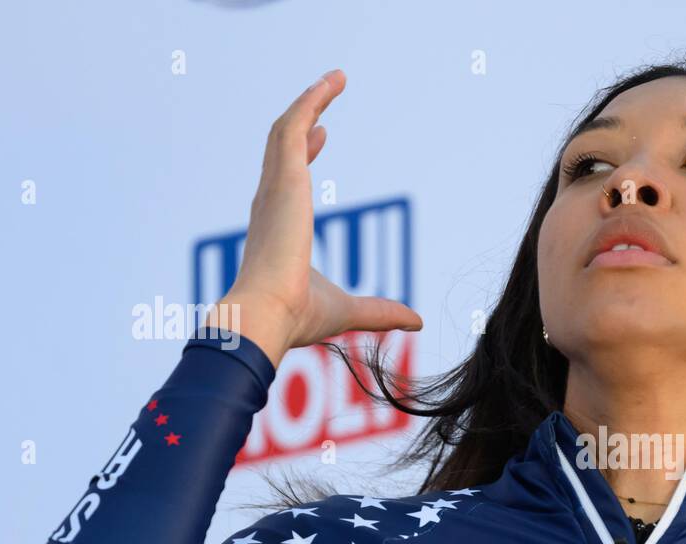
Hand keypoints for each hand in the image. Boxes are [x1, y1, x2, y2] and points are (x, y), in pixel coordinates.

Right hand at [213, 69, 422, 365]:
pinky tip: (333, 82)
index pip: (288, 183)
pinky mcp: (284, 178)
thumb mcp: (349, 311)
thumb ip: (381, 311)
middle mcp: (269, 204)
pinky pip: (294, 124)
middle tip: (322, 107)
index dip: (304, 157)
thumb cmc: (297, 317)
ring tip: (333, 80)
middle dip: (302, 123)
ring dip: (309, 102)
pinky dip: (311, 99)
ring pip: (286, 130)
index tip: (321, 137)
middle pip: (282, 150)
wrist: (269, 314)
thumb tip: (416, 321)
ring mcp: (274, 188)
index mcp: (276, 230)